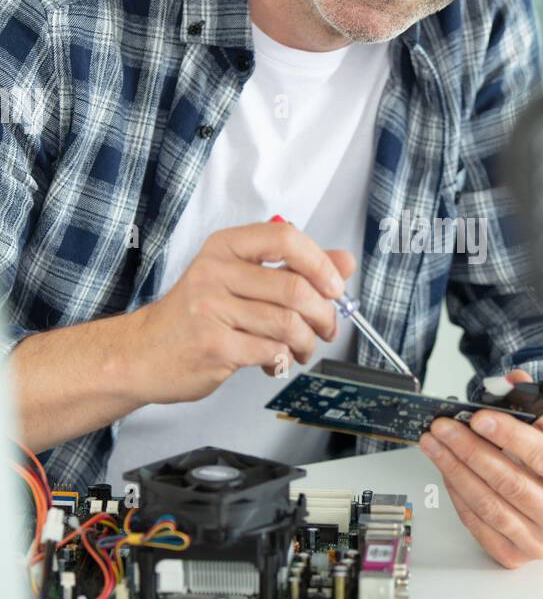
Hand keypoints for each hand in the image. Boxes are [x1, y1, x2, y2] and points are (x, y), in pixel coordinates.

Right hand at [128, 220, 354, 403]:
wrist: (142, 353)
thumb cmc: (193, 316)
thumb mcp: (239, 278)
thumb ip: (292, 267)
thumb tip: (344, 262)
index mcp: (225, 248)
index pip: (285, 238)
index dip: (320, 263)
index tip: (335, 286)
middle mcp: (215, 272)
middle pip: (294, 288)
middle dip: (323, 314)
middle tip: (326, 327)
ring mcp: (212, 309)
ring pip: (288, 324)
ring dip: (307, 342)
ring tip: (302, 347)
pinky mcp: (214, 346)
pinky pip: (271, 351)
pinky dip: (284, 359)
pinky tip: (277, 358)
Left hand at [419, 369, 542, 568]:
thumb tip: (512, 383)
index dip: (510, 436)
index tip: (479, 417)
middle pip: (511, 483)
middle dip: (470, 450)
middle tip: (444, 427)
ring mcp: (540, 544)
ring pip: (490, 506)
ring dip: (455, 471)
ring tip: (435, 444)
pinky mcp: (514, 556)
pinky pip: (478, 525)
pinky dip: (457, 495)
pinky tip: (446, 470)